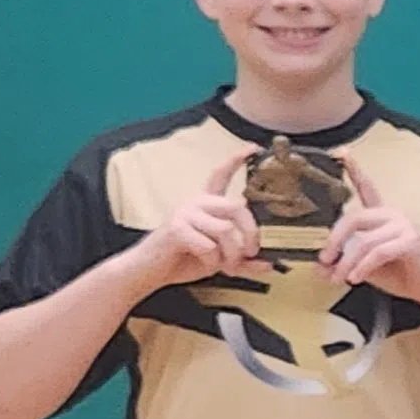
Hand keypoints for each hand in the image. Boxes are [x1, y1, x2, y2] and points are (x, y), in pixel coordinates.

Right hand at [138, 153, 266, 283]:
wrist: (149, 271)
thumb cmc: (184, 260)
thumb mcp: (221, 260)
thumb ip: (244, 260)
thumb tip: (270, 264)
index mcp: (206, 206)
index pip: (221, 176)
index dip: (237, 160)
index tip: (254, 147)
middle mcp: (196, 203)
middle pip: (238, 208)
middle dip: (251, 234)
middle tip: (251, 253)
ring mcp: (185, 213)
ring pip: (226, 231)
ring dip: (231, 256)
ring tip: (224, 266)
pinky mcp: (176, 228)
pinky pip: (210, 246)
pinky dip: (213, 262)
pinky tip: (204, 263)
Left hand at [323, 159, 419, 300]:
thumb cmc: (401, 274)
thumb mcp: (364, 267)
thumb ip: (343, 263)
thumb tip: (318, 267)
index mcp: (381, 217)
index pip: (366, 189)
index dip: (354, 171)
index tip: (343, 153)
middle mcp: (392, 215)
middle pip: (352, 219)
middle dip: (334, 241)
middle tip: (324, 260)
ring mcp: (403, 226)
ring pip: (362, 241)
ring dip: (347, 263)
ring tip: (340, 278)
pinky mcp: (410, 241)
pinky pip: (377, 253)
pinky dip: (363, 268)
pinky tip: (356, 278)